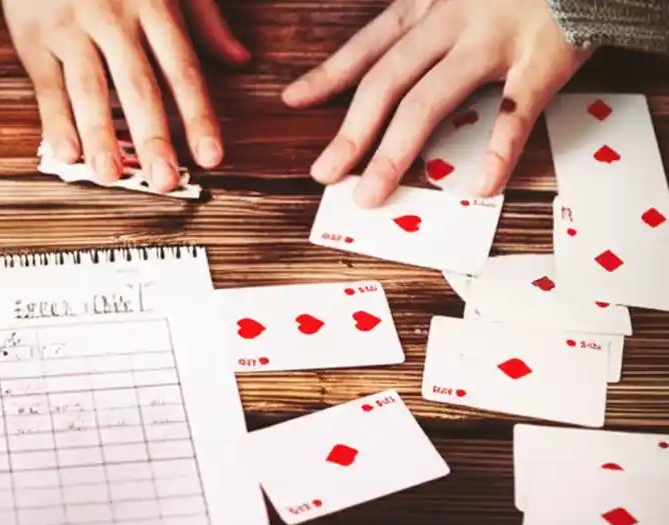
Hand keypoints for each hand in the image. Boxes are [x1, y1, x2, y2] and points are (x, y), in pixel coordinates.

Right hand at [3, 0, 249, 191]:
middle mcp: (113, 15)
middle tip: (165, 180)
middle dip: (152, 135)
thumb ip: (205, 19)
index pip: (182, 68)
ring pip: (89, 87)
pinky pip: (46, 83)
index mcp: (153, 1)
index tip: (212, 156)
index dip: (198, 115)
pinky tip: (66, 152)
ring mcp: (71, 26)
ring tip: (111, 176)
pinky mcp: (33, 35)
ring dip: (100, 134)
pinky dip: (54, 120)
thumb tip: (239, 60)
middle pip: (137, 83)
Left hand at [283, 0, 591, 205]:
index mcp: (431, 2)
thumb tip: (403, 65)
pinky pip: (514, 111)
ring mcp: (495, 38)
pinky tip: (480, 186)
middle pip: (386, 81)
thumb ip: (433, 20)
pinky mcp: (544, 56)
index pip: (369, 44)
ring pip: (430, 100)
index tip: (294, 100)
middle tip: (324, 173)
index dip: (329, 74)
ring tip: (372, 193)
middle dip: (351, 132)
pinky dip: (497, 151)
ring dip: (395, 152)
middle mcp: (452, 18)